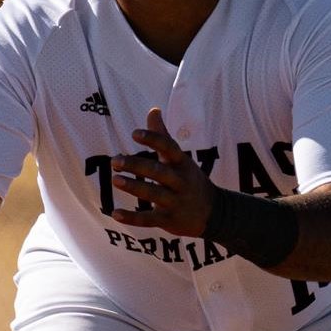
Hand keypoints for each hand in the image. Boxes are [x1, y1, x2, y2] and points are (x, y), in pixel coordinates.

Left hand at [109, 107, 214, 236]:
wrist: (215, 213)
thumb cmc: (189, 180)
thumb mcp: (180, 158)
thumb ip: (163, 136)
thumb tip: (153, 110)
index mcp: (182, 164)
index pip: (169, 148)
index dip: (153, 139)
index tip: (134, 133)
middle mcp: (180, 181)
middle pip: (158, 171)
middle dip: (136, 165)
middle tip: (115, 161)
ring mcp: (175, 202)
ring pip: (153, 194)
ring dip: (134, 187)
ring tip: (115, 180)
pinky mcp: (169, 220)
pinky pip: (148, 220)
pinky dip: (132, 218)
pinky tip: (115, 214)